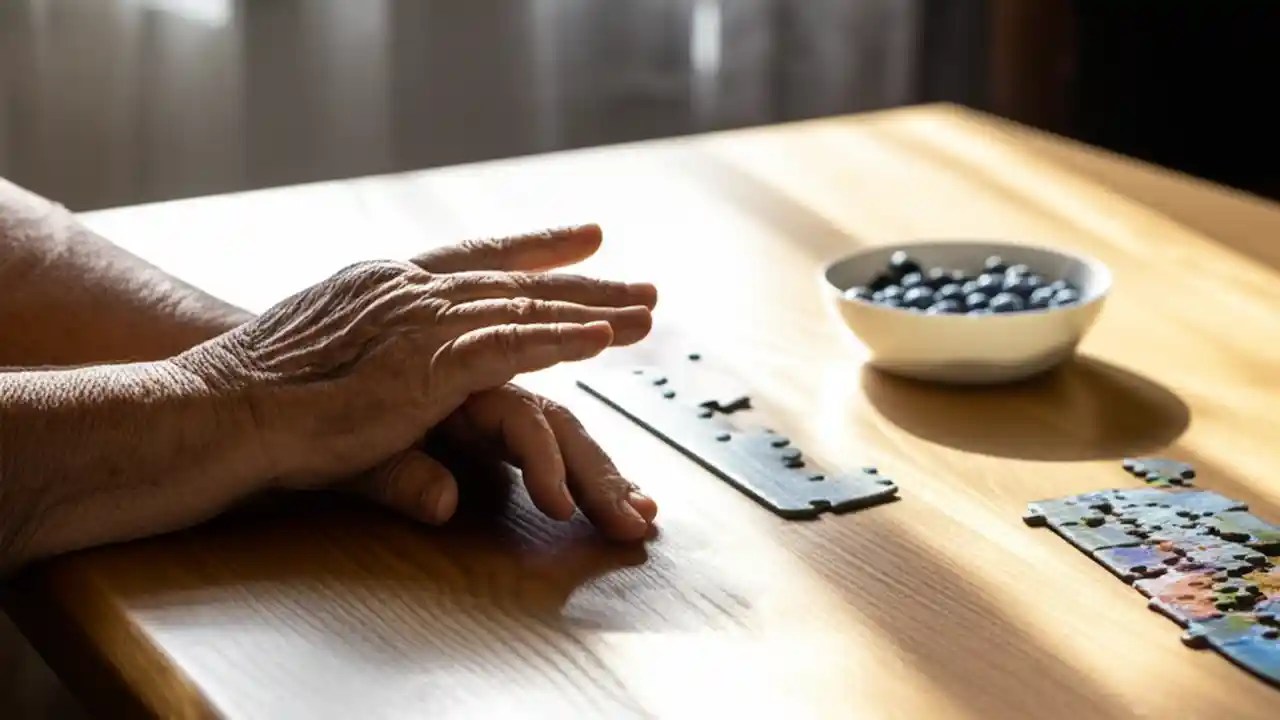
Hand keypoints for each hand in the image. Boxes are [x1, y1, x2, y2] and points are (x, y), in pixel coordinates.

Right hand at [175, 226, 655, 503]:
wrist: (217, 409)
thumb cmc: (258, 398)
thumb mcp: (332, 373)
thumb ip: (384, 377)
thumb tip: (408, 392)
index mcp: (386, 285)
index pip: (475, 258)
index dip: (534, 249)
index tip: (583, 239)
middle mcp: (410, 292)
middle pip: (515, 282)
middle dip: (585, 284)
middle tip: (642, 286)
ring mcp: (420, 324)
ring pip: (524, 310)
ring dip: (590, 311)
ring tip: (644, 313)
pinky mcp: (426, 366)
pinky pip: (509, 347)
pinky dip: (558, 340)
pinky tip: (601, 340)